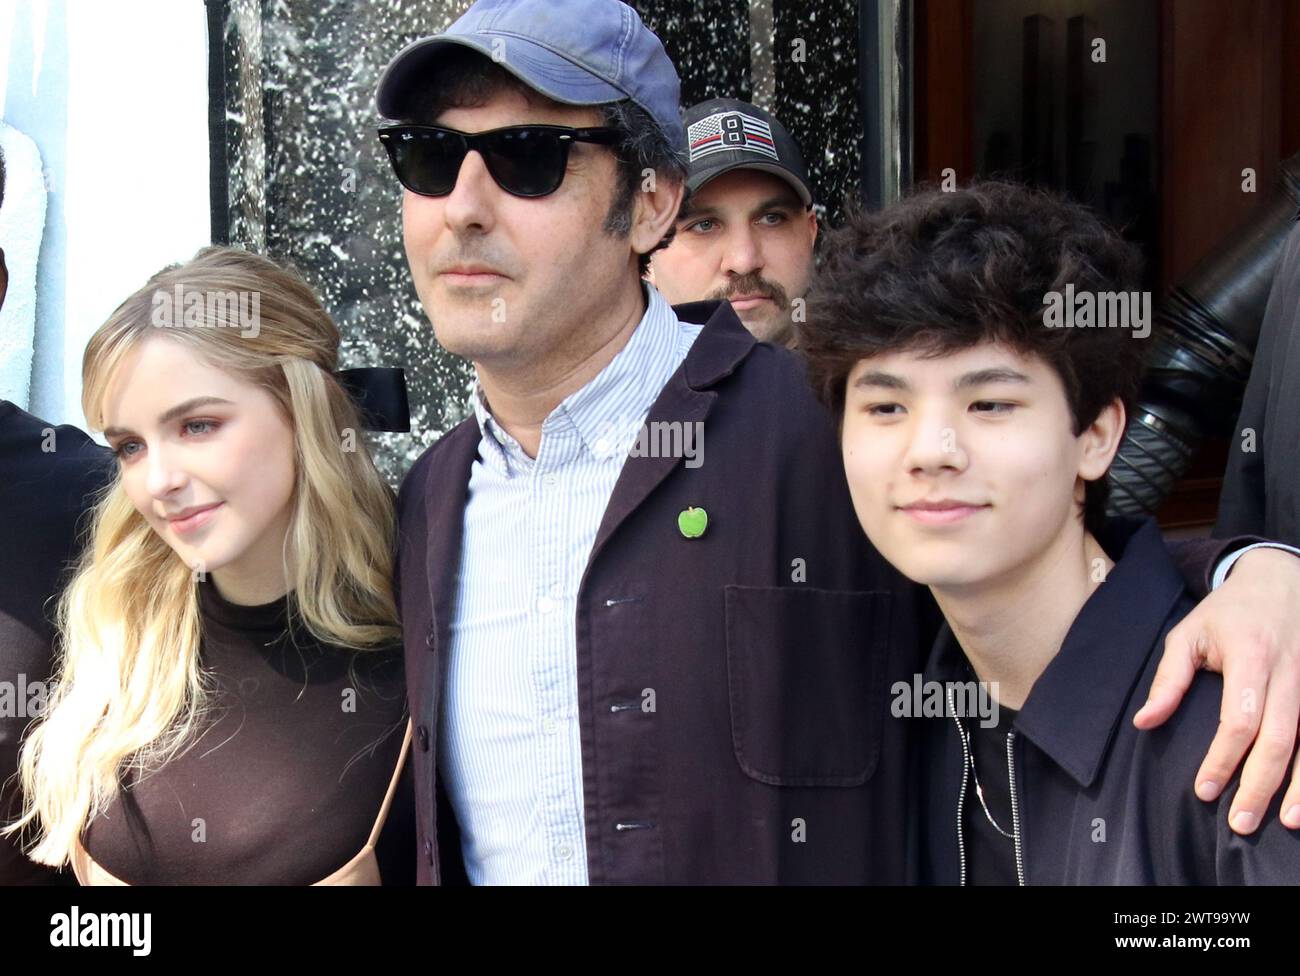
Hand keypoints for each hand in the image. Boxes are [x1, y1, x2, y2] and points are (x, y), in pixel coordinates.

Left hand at [1134, 547, 1299, 833]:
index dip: (1223, 759)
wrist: (1279, 580)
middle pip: (1280, 739)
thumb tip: (1144, 723)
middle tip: (1239, 822)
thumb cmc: (1227, 613)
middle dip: (1261, 785)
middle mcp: (1289, 672)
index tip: (1205, 790)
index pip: (1240, 720)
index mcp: (1251, 656)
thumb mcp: (1187, 634)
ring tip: (1285, 823)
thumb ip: (1168, 681)